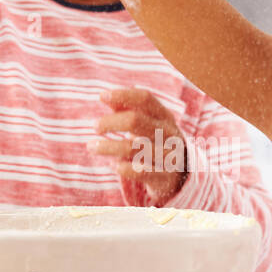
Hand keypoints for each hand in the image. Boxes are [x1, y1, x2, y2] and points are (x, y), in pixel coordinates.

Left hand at [90, 88, 187, 202]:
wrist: (180, 175)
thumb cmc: (156, 142)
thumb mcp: (148, 124)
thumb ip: (127, 110)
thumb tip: (104, 96)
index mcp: (164, 116)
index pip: (145, 99)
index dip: (123, 95)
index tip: (101, 96)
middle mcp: (168, 133)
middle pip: (135, 121)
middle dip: (110, 122)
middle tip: (95, 126)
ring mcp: (168, 155)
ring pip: (133, 147)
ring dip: (107, 146)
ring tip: (91, 147)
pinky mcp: (163, 176)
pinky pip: (138, 172)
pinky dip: (122, 168)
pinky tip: (113, 165)